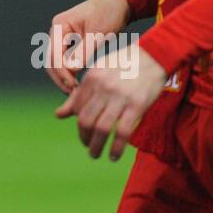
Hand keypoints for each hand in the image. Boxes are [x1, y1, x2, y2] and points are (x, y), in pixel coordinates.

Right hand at [45, 0, 131, 93]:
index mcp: (60, 25)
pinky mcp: (70, 42)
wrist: (118, 4)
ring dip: (62, 77)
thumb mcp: (98, 33)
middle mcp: (57, 31)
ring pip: (56, 62)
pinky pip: (64, 59)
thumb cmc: (109, 14)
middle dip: (59, 78)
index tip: (73, 87)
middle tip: (72, 94)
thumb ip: (83, 51)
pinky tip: (78, 83)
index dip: (61, 73)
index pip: (54, 54)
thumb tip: (71, 71)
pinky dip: (68, 71)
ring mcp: (62, 36)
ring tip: (75, 92)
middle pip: (51, 59)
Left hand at [55, 44, 165, 160]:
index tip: (84, 134)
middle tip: (88, 147)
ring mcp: (119, 97)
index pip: (77, 109)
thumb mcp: (98, 73)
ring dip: (96, 147)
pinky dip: (116, 148)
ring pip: (101, 129)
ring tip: (96, 155)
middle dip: (84, 138)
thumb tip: (58, 115)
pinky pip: (122, 132)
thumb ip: (80, 95)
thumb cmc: (124, 65)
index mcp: (91, 78)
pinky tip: (114, 156)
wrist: (154, 56)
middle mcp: (102, 88)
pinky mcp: (137, 105)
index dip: (79, 125)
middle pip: (86, 120)